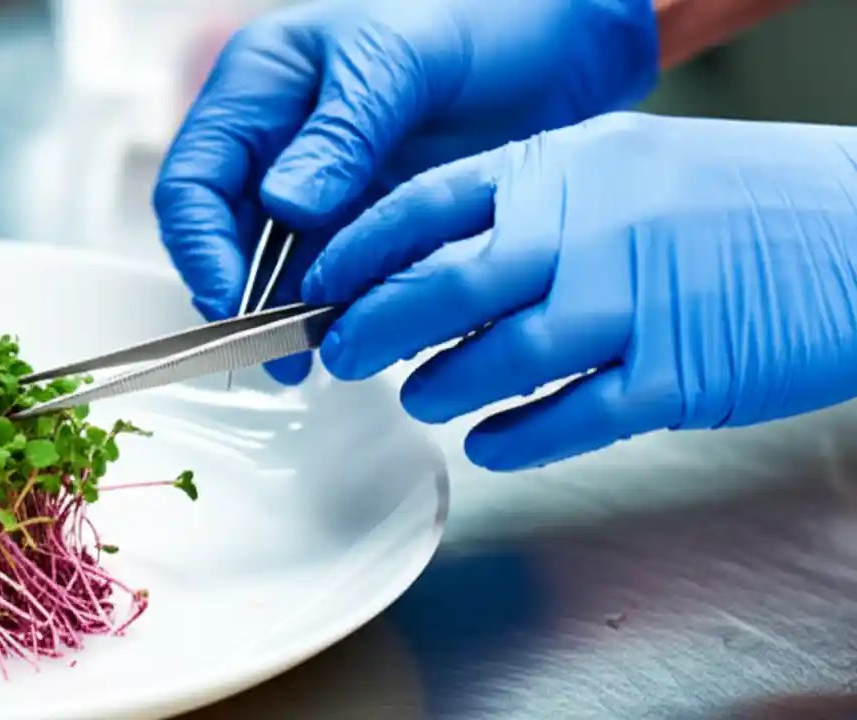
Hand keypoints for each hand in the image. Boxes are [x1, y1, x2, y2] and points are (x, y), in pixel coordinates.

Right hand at [153, 0, 658, 383]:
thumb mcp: (401, 63)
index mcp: (260, 87)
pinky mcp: (366, 221)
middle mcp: (277, 141)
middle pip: (223, 234)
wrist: (567, 45)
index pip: (193, 180)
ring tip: (316, 359)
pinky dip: (337, 309)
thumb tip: (284, 205)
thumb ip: (340, 133)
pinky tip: (357, 333)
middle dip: (241, 297)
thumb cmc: (483, 21)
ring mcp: (321, 186)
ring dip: (288, 314)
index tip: (232, 301)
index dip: (201, 246)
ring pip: (277, 266)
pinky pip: (335, 276)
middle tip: (279, 352)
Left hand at [303, 112, 856, 470]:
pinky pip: (564, 419)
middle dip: (371, 329)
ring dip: (438, 388)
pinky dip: (512, 438)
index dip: (358, 252)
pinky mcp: (673, 376)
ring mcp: (630, 304)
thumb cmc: (741, 199)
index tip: (321, 286)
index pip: (427, 204)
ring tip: (420, 397)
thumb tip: (442, 262)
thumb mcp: (624, 164)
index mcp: (565, 165)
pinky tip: (488, 444)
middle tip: (342, 355)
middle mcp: (587, 228)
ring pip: (492, 361)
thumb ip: (535, 204)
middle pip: (440, 288)